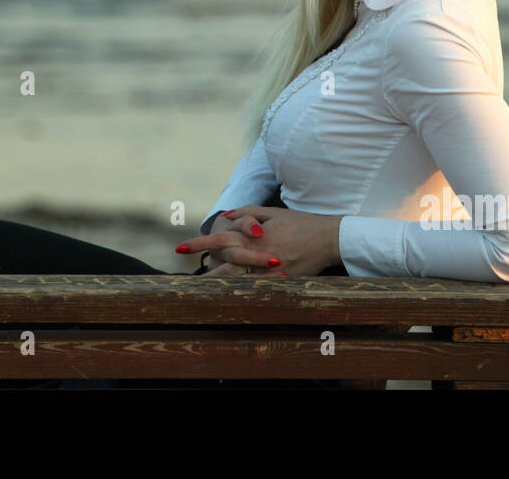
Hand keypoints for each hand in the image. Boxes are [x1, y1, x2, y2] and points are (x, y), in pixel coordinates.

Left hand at [180, 206, 344, 276]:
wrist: (329, 238)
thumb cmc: (301, 223)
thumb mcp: (274, 212)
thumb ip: (248, 213)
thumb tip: (226, 215)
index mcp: (255, 235)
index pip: (221, 238)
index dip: (199, 243)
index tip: (179, 248)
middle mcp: (260, 252)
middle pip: (226, 261)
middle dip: (204, 268)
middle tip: (185, 277)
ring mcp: (272, 269)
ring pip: (240, 278)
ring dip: (220, 283)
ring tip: (200, 290)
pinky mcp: (284, 281)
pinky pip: (260, 289)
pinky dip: (245, 292)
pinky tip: (230, 298)